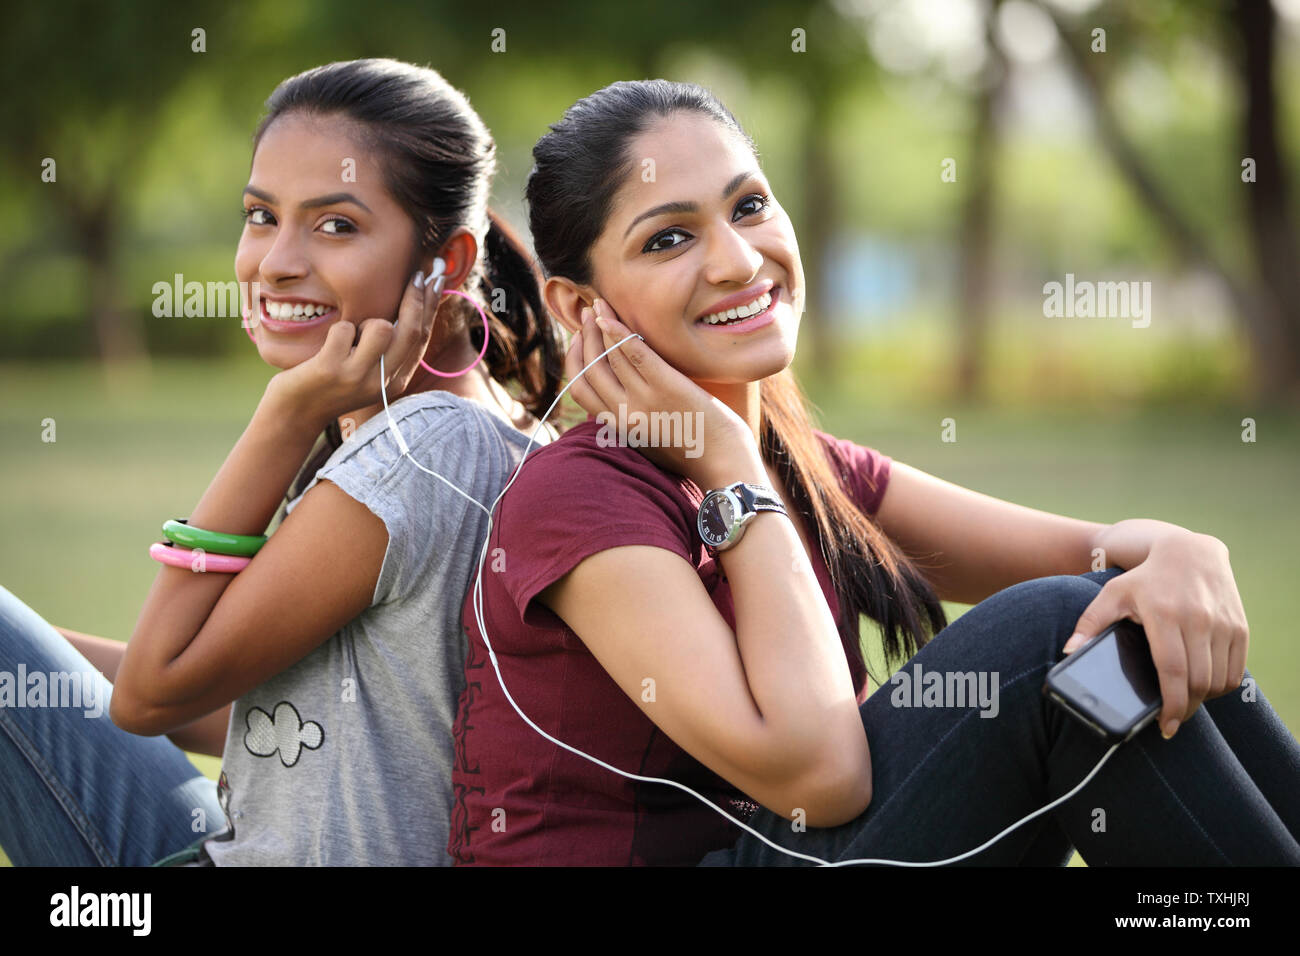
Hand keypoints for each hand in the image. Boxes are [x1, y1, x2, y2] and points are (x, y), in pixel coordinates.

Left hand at [265, 270, 438, 430]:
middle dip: (417, 297)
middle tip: (418, 273)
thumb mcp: (367, 372)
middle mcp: (382, 382)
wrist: (295, 415)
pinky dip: (338, 330)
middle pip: (412, 331)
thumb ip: (388, 350)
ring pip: (381, 327)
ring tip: (351, 337)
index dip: (431, 306)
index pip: (422, 339)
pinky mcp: (332, 369)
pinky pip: (345, 329)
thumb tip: (411, 308)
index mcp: (395, 382)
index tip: (437, 279)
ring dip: (366, 322)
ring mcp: (358, 377)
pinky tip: (329, 345)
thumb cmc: (330, 384)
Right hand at [565, 298, 759, 486]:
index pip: (580, 390)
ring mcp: (645, 400)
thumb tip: (620, 400)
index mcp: (619, 427)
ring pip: (608, 356)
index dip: (574, 361)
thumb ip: (631, 421)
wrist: (724, 464)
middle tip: (585, 314)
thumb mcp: (650, 442)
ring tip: (599, 304)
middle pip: (589, 370)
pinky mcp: (667, 386)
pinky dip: (618, 331)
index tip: (578, 341)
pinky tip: (611, 316)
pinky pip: (635, 352)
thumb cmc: (693, 452)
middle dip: (582, 338)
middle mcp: (625, 414)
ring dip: (599, 325)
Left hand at [1064, 531, 1247, 739]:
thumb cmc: (1144, 578)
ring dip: (1204, 699)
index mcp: (1163, 614)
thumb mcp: (1112, 594)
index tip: (1166, 726)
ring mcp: (1222, 623)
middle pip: (1197, 681)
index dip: (1171, 704)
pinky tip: (1204, 687)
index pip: (1172, 670)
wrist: (1189, 551)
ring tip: (1185, 702)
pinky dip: (1221, 686)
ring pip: (1218, 680)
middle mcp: (1197, 619)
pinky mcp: (1239, 626)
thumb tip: (1069, 652)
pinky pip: (1236, 670)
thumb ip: (1090, 624)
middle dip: (1186, 708)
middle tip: (1172, 718)